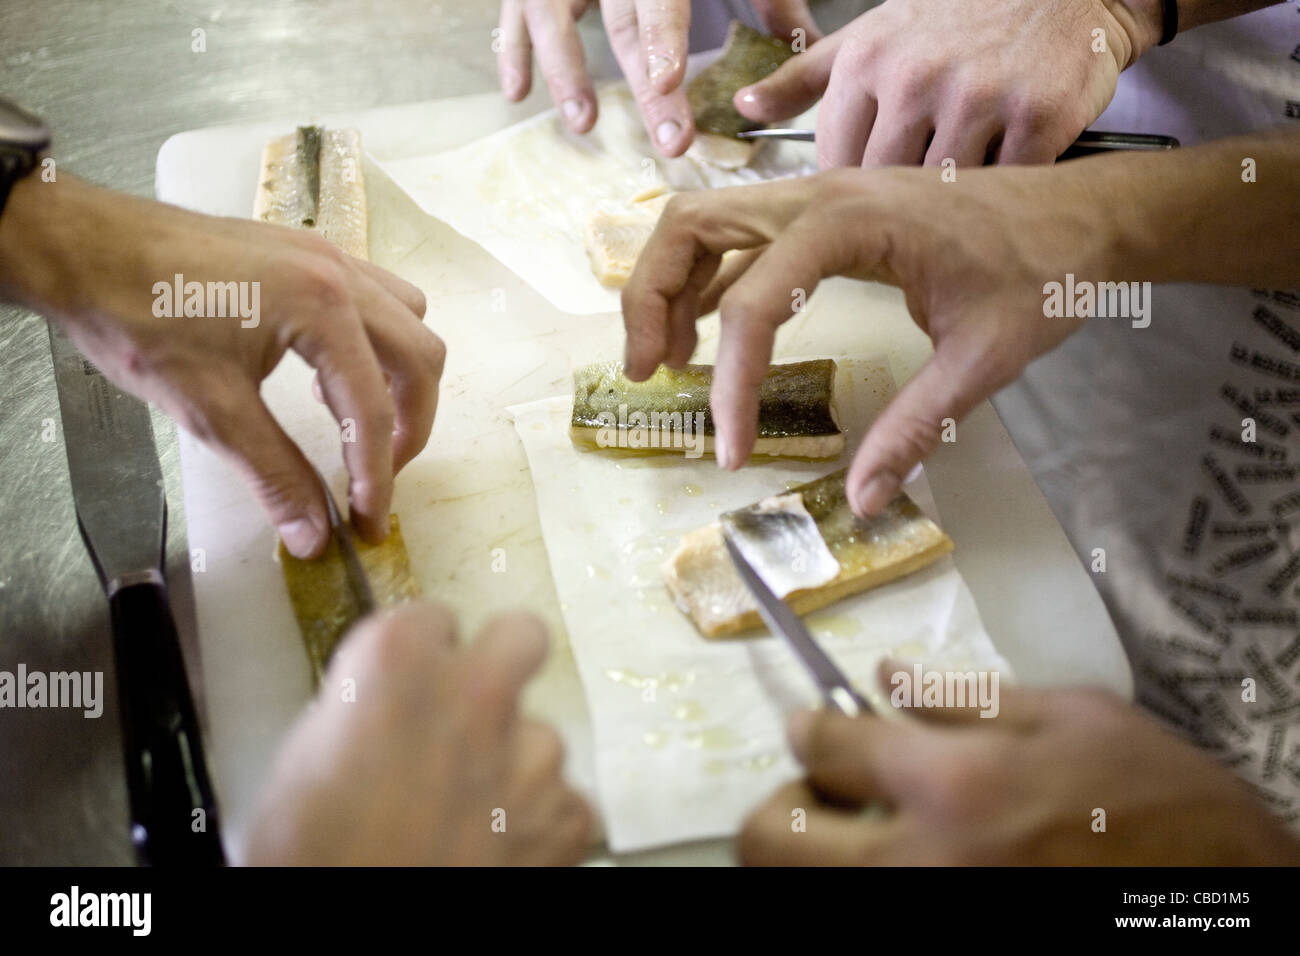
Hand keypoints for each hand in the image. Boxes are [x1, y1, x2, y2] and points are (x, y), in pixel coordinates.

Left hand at [0, 174, 443, 557]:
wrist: (82, 247)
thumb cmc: (138, 317)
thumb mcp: (209, 408)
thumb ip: (274, 473)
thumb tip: (314, 535)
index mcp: (323, 308)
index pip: (373, 408)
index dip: (378, 475)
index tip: (367, 522)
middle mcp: (341, 274)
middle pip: (421, 358)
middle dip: (409, 428)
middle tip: (376, 477)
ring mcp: (327, 256)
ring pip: (409, 320)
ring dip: (400, 378)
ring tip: (355, 421)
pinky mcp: (307, 253)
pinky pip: (377, 298)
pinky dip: (375, 344)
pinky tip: (328, 372)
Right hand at [244, 603, 591, 865]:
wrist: (352, 939)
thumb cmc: (308, 855)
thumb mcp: (305, 756)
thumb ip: (363, 705)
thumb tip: (384, 704)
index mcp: (398, 660)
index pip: (432, 619)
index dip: (420, 656)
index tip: (410, 683)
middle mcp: (474, 690)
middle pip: (521, 635)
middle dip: (503, 661)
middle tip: (475, 700)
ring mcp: (530, 753)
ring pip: (539, 735)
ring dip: (512, 765)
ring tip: (466, 814)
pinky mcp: (564, 816)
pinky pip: (563, 802)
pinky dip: (537, 824)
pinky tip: (495, 848)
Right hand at [497, 1, 819, 156]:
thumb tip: (811, 43)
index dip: (660, 40)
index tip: (667, 83)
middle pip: (622, 22)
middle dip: (644, 87)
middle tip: (669, 139)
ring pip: (550, 14)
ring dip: (565, 73)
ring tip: (585, 124)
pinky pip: (514, 9)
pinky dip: (511, 50)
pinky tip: (517, 93)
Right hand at [621, 165, 1101, 515]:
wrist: (1085, 216)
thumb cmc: (1043, 271)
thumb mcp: (985, 357)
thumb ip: (916, 427)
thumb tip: (864, 499)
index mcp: (852, 220)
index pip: (754, 302)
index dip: (733, 384)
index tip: (734, 451)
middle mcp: (819, 194)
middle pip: (690, 226)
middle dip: (649, 299)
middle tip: (643, 374)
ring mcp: (819, 197)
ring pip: (703, 222)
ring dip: (667, 284)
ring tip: (662, 360)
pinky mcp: (828, 216)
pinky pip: (740, 237)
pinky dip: (706, 280)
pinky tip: (705, 334)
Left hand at [735, 0, 1160, 167]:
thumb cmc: (959, 16)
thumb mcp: (873, 33)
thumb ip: (805, 78)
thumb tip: (744, 108)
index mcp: (868, 62)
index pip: (835, 163)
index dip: (851, 193)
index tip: (869, 202)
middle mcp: (917, 77)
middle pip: (883, 187)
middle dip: (896, 207)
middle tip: (914, 216)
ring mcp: (979, 95)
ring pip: (942, 192)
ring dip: (950, 203)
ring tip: (958, 200)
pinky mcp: (1039, 114)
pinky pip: (1005, 185)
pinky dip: (1005, 192)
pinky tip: (1005, 183)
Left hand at [740, 680, 1299, 864]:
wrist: (1222, 896)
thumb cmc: (1155, 799)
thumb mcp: (1070, 718)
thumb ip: (963, 699)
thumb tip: (882, 679)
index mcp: (953, 784)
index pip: (824, 747)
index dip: (811, 727)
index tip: (816, 726)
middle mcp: (919, 862)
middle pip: (770, 839)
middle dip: (784, 807)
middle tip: (825, 795)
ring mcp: (924, 912)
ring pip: (799, 886)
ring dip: (812, 852)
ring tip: (862, 834)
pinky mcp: (941, 937)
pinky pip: (858, 912)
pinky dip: (861, 881)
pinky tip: (909, 859)